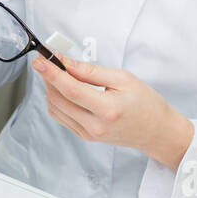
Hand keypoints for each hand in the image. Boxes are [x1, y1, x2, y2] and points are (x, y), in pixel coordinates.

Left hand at [31, 55, 194, 169]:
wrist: (156, 131)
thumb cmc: (146, 103)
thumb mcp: (124, 79)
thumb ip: (92, 72)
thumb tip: (67, 63)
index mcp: (107, 109)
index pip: (71, 89)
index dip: (52, 73)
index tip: (40, 61)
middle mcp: (95, 126)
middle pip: (59, 99)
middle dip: (48, 78)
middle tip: (48, 61)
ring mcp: (89, 134)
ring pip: (56, 109)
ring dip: (51, 89)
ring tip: (57, 73)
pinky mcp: (85, 136)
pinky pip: (62, 117)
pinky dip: (57, 101)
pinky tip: (63, 89)